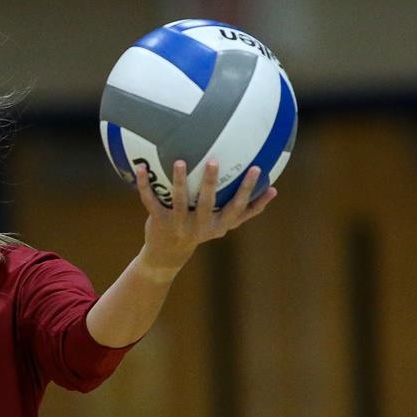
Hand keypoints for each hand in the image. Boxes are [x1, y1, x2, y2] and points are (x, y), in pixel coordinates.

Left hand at [134, 159, 276, 273]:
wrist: (167, 255)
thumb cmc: (201, 230)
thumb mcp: (225, 223)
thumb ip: (248, 209)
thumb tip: (275, 189)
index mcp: (219, 226)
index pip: (238, 208)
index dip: (248, 190)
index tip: (257, 169)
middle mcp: (200, 226)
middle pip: (208, 204)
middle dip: (212, 184)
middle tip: (215, 161)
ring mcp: (179, 224)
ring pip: (179, 200)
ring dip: (179, 181)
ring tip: (179, 161)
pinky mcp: (159, 221)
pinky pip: (150, 200)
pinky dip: (145, 184)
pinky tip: (141, 167)